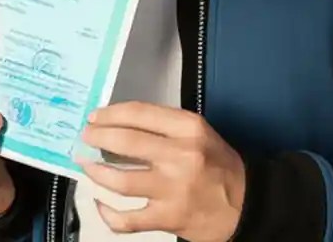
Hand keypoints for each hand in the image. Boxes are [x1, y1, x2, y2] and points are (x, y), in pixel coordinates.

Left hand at [78, 101, 246, 241]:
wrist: (247, 205)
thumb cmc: (219, 166)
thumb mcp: (199, 133)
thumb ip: (164, 126)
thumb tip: (118, 124)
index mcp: (189, 129)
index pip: (140, 114)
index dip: (110, 114)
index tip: (95, 117)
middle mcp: (181, 156)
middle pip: (125, 142)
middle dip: (97, 137)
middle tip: (85, 137)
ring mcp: (173, 190)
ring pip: (120, 181)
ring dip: (96, 171)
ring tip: (86, 164)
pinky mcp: (168, 218)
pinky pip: (127, 219)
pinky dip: (107, 212)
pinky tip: (100, 202)